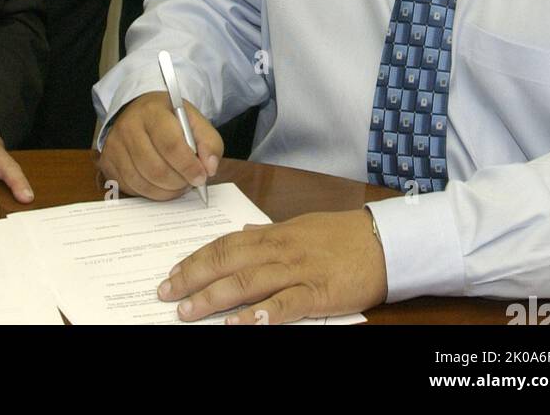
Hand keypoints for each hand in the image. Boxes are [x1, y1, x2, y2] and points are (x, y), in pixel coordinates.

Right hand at [98, 91, 223, 199]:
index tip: (201, 176)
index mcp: (152, 111)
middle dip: (178, 182)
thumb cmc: (169, 119)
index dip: (188, 166)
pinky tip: (161, 184)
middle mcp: (128, 127)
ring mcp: (114, 146)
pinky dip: (150, 193)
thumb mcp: (194, 121)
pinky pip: (131, 189)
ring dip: (166, 191)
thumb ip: (209, 142)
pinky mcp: (108, 163)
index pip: (170, 144)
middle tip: (190, 183)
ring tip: (178, 184)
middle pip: (155, 168)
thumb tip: (209, 168)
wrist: (140, 112)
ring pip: (142, 183)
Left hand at [157, 209, 387, 323]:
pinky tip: (245, 323)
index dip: (196, 260)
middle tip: (167, 295)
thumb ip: (268, 232)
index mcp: (273, 235)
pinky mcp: (319, 292)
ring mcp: (298, 271)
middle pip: (228, 262)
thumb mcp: (299, 226)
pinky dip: (265, 314)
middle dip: (194, 279)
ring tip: (190, 311)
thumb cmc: (340, 235)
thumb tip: (243, 232)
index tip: (172, 273)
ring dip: (216, 297)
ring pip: (250, 281)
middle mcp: (280, 250)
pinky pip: (287, 304)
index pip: (225, 245)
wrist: (382, 240)